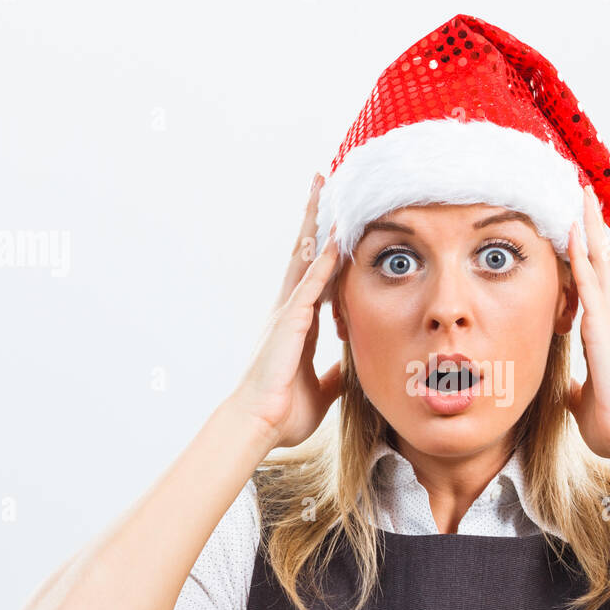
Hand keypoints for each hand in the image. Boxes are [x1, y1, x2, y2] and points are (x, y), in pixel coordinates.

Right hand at [231, 174, 343, 449]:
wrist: (257, 426)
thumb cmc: (282, 413)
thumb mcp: (322, 390)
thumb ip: (335, 374)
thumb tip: (351, 367)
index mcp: (298, 325)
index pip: (317, 277)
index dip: (327, 248)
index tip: (336, 221)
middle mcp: (289, 311)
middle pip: (305, 254)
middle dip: (314, 218)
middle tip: (323, 182)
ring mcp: (287, 314)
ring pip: (304, 258)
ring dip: (316, 224)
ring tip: (324, 189)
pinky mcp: (289, 324)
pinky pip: (309, 285)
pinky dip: (323, 262)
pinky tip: (335, 238)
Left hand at [565, 184, 609, 458]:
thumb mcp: (582, 401)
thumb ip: (576, 389)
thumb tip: (568, 389)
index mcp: (604, 335)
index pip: (594, 285)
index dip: (587, 256)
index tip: (578, 228)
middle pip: (601, 263)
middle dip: (593, 229)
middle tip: (585, 195)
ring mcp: (609, 322)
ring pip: (599, 264)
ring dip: (590, 229)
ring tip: (582, 195)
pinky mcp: (603, 329)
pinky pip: (589, 284)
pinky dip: (581, 256)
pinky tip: (573, 231)